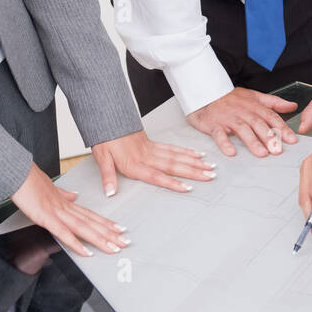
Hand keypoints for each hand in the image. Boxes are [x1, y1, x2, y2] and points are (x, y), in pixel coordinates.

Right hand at [11, 163, 130, 258]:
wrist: (18, 174)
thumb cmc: (31, 181)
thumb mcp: (51, 188)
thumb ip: (63, 194)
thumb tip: (74, 196)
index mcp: (67, 203)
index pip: (91, 214)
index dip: (106, 222)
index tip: (119, 229)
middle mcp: (66, 208)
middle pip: (92, 223)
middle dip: (109, 234)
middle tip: (125, 242)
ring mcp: (57, 213)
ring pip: (83, 228)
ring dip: (100, 239)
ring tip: (113, 247)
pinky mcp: (46, 218)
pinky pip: (64, 233)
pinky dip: (76, 243)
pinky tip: (86, 252)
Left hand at [91, 131, 216, 196]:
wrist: (108, 118)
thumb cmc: (106, 139)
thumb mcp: (102, 158)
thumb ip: (108, 177)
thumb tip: (110, 192)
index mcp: (135, 164)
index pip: (157, 176)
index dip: (172, 183)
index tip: (187, 187)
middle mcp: (147, 157)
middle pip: (174, 165)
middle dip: (193, 172)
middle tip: (209, 176)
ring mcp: (152, 150)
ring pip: (177, 156)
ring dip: (194, 162)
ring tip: (209, 166)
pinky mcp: (153, 144)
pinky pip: (172, 148)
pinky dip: (185, 152)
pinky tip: (196, 154)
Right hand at [187, 87, 298, 157]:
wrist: (206, 92)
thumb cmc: (231, 98)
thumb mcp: (254, 96)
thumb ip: (274, 102)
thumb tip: (293, 106)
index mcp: (254, 106)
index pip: (271, 117)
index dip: (282, 128)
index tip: (292, 140)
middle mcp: (243, 112)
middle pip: (258, 124)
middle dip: (269, 137)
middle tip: (278, 150)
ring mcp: (228, 118)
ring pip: (242, 129)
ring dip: (252, 141)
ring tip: (262, 153)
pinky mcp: (214, 124)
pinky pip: (219, 134)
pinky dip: (225, 143)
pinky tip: (231, 152)